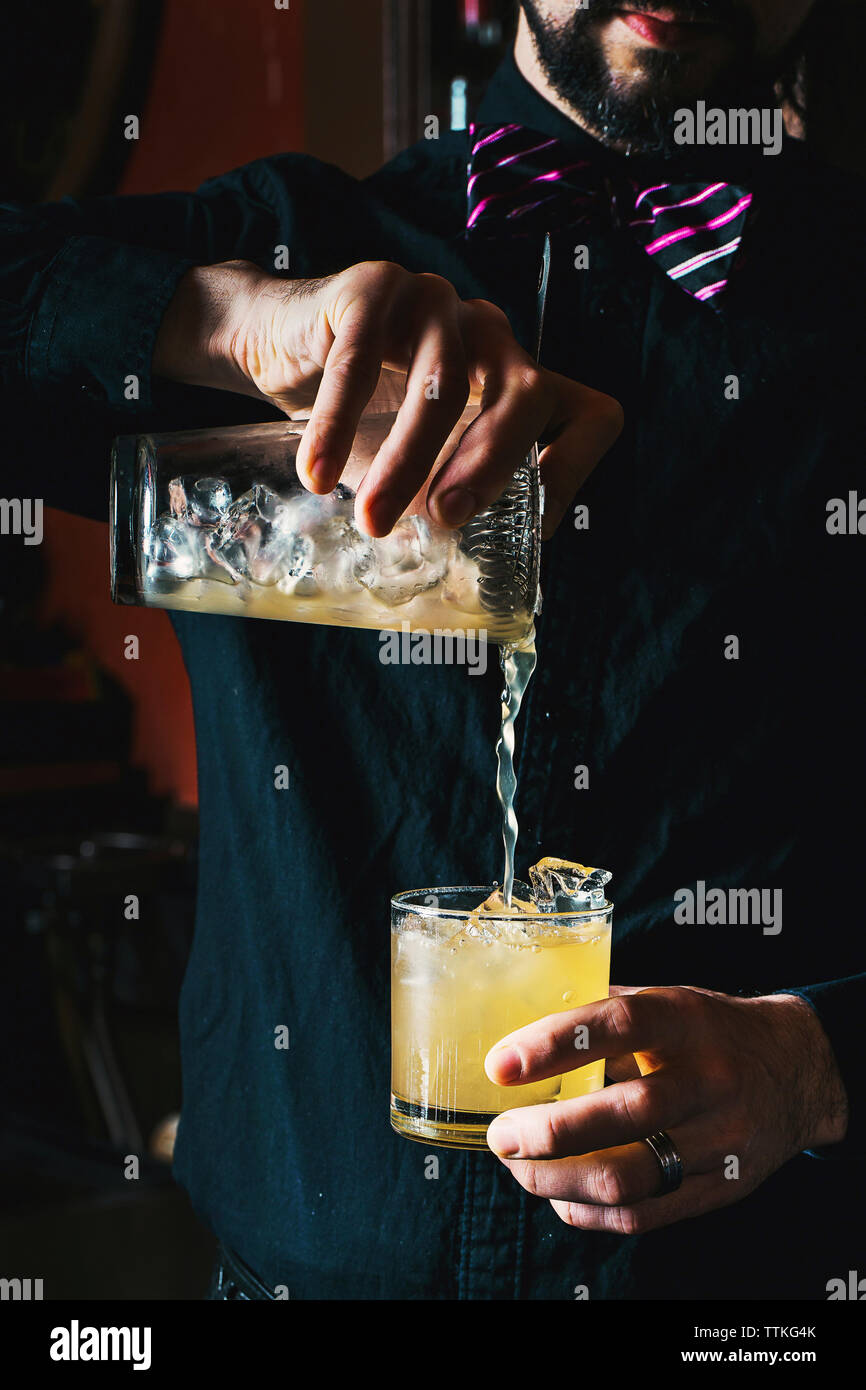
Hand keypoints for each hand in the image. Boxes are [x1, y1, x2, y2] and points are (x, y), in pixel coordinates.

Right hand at [154, 259, 622, 536]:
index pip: (590, 414)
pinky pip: (360, 363)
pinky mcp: (374, 288)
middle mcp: (491, 336)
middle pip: (528, 395)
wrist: (275, 346)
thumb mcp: (414, 463)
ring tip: (370, 519)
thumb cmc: (358, 415)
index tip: (532, 529)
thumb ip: (443, 501)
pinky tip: (317, 475)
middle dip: (492, 465)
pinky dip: (336, 426)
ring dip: (407, 460)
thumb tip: (458, 585)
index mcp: (517, 379)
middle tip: (444, 520)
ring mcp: (437, 304)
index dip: (575, 471)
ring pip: (445, 384)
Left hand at [484, 986, 848, 1234]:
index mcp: (686, 1020)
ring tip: (519, 1167)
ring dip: (558, 1179)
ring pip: (629, 1176)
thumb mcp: (668, 1000)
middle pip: (623, 1114)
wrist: (798, 1069)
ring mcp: (719, 1139)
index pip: (619, 1026)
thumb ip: (603, 1010)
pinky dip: (589, 1211)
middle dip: (547, 1132)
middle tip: (500, 1134)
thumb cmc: (709, 1030)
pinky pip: (645, 1213)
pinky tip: (559, 1195)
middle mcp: (708, 1079)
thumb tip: (519, 1021)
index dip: (554, 1046)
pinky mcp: (721, 1187)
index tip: (500, 1066)